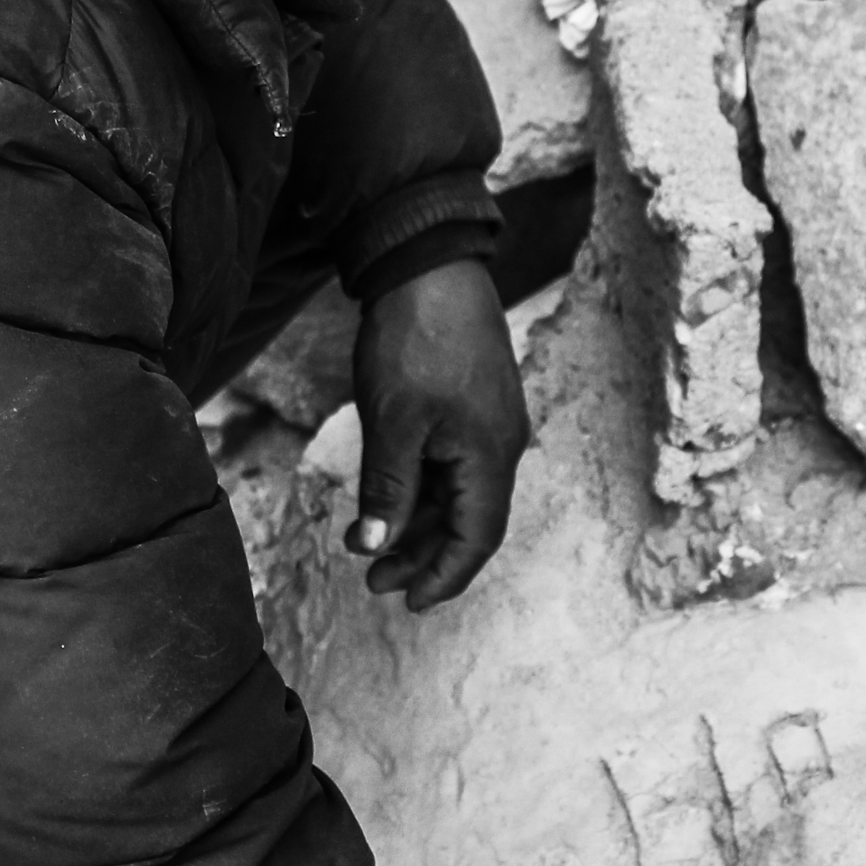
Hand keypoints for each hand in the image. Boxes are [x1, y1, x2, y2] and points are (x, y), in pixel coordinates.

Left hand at [347, 258, 528, 610]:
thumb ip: (388, 490)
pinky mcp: (469, 405)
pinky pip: (449, 465)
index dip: (443, 577)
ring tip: (366, 543)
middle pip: (466, 523)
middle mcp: (499, 446)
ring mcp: (486, 424)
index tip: (407, 603)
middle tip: (371, 580)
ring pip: (454, 494)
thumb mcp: (392, 422)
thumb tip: (377, 547)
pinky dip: (418, 488)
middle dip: (419, 556)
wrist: (429, 262)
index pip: (476, 539)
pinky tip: (384, 497)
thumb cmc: (415, 338)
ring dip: (414, 523)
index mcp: (490, 456)